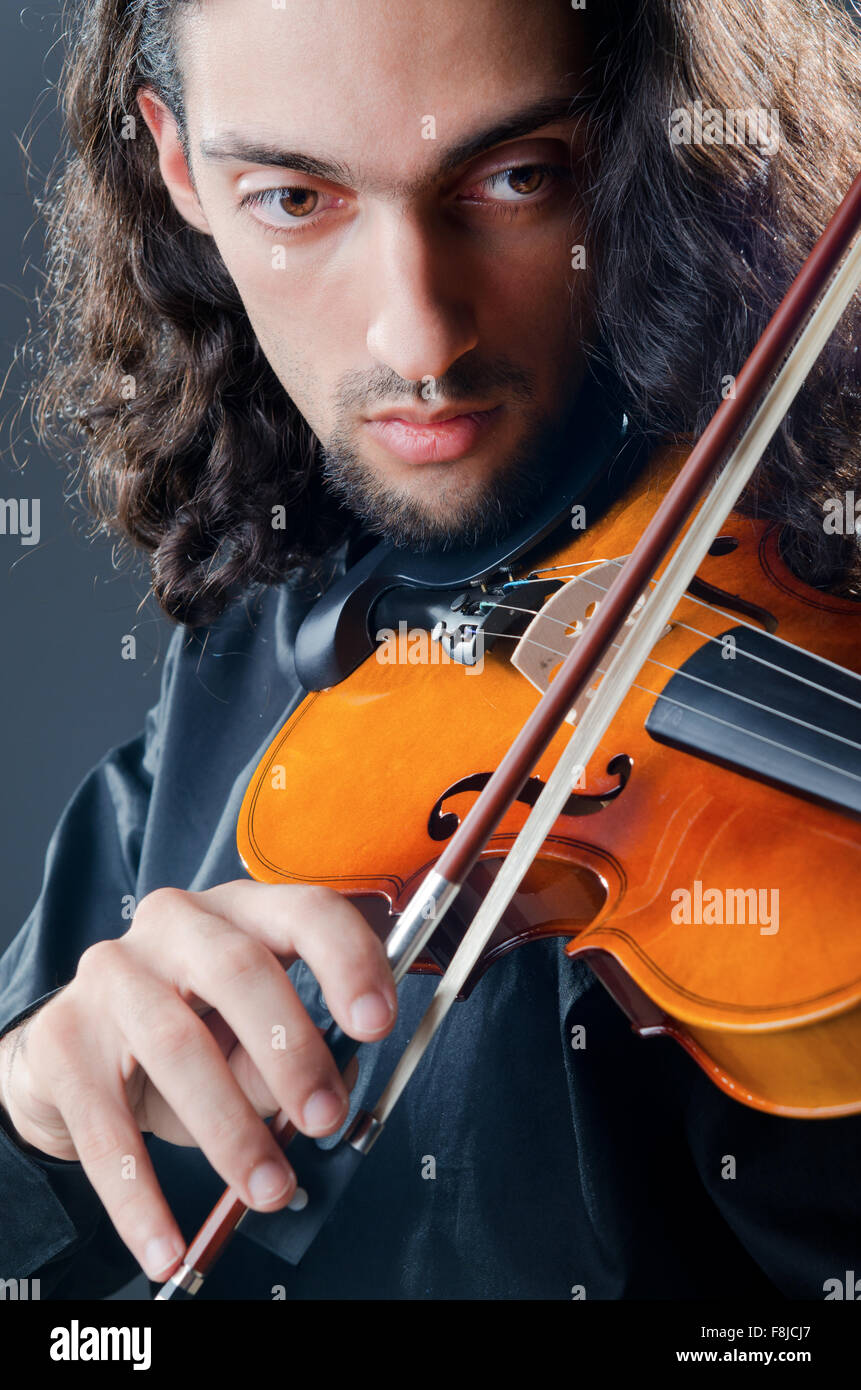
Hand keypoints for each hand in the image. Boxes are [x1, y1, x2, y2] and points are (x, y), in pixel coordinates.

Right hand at [0, 882, 396, 1280]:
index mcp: (242, 912)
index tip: (379, 1022)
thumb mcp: (250, 1037)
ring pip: (176, 1045)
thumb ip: (292, 1054)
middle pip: (239, 970)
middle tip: (326, 1120)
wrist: (76, 1051)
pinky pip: (105, 1126)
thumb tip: (338, 1082)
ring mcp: (111, 976)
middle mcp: (175, 925)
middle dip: (291, 1051)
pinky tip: (169, 1245)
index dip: (348, 961)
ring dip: (232, 1129)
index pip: (305, 911)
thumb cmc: (192, 1032)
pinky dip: (140, 1196)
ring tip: (271, 1189)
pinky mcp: (64, 1041)